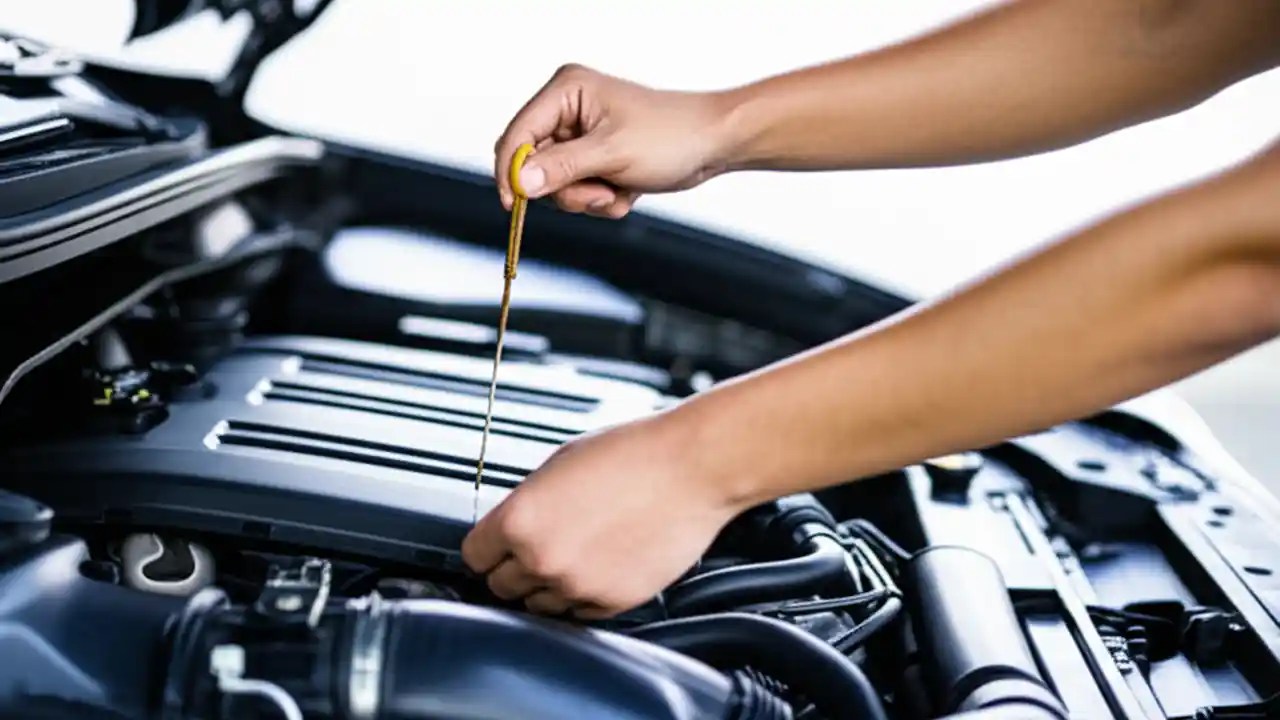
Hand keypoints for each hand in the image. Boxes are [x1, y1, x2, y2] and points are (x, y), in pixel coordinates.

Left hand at [461, 411, 742, 618]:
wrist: (692, 468)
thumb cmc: (631, 455)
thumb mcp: (558, 465)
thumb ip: (526, 504)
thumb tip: (508, 531)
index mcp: (519, 521)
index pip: (474, 556)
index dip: (488, 548)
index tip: (498, 546)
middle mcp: (542, 560)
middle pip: (502, 587)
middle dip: (516, 568)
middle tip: (542, 545)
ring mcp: (578, 586)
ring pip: (540, 605)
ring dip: (550, 585)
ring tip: (579, 551)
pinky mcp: (613, 602)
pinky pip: (580, 612)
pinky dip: (585, 594)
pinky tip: (603, 561)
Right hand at [494, 64, 735, 217]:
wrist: (713, 144)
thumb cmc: (671, 136)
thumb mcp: (611, 154)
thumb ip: (561, 168)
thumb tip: (520, 181)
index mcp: (567, 91)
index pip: (518, 133)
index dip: (511, 171)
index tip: (513, 205)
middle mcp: (568, 109)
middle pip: (534, 164)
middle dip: (566, 189)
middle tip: (598, 194)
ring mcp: (581, 134)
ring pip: (556, 184)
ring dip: (587, 198)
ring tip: (617, 191)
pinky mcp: (594, 156)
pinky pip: (578, 189)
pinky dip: (601, 198)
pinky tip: (626, 190)